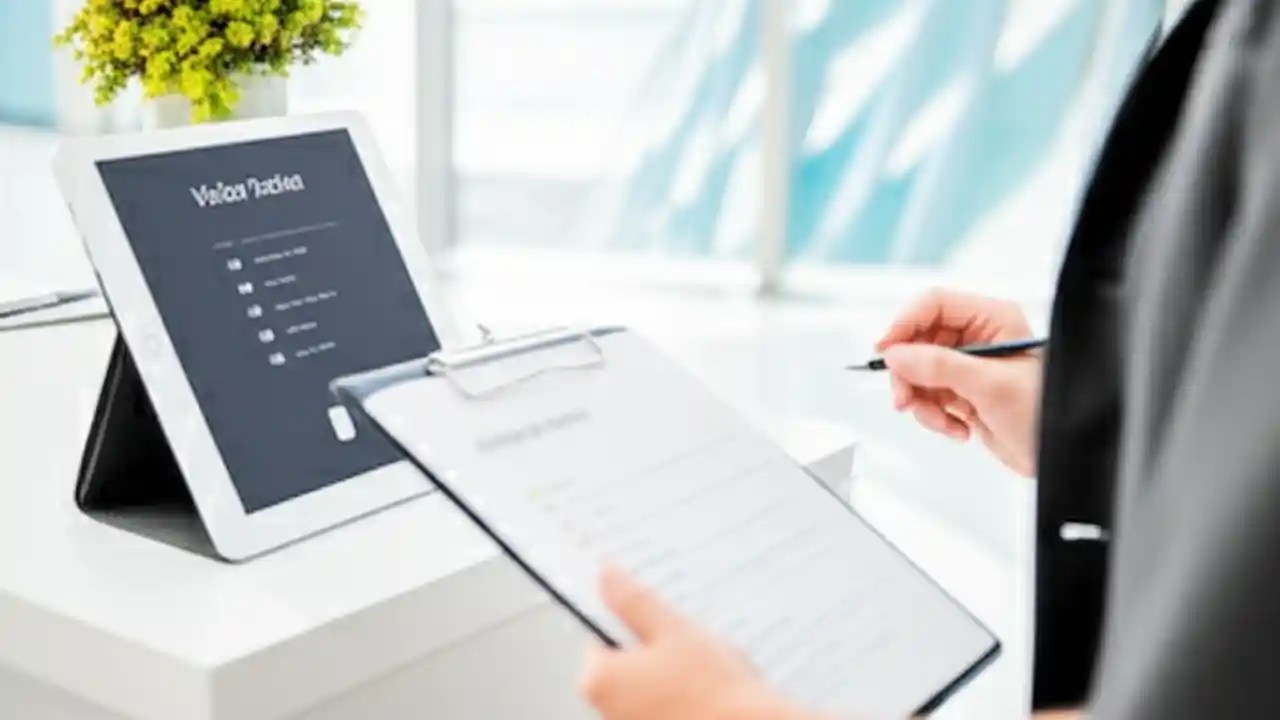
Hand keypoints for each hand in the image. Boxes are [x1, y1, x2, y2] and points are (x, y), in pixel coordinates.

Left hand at [580, 567, 815, 719]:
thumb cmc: (713, 692)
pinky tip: (711, 694)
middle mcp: (608, 710)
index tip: (658, 622)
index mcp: (599, 679)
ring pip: (651, 687)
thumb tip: (607, 576)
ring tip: (708, 673)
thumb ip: (634, 602)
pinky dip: (683, 699)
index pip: (601, 636)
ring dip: (673, 676)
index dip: (633, 624)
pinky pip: (666, 708)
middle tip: (690, 648)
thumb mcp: (673, 630)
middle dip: (657, 652)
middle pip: (626, 664)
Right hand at [876, 290, 1042, 476]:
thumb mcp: (991, 386)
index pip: (934, 304)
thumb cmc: (1046, 413)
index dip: (905, 323)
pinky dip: (935, 416)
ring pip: (918, 372)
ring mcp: (969, 366)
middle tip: (904, 400)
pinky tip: (959, 429)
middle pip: (918, 341)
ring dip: (922, 401)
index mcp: (993, 319)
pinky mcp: (963, 393)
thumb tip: (898, 354)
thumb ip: (941, 366)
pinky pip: (928, 397)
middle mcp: (979, 337)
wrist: (1061, 455)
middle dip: (910, 374)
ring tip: (943, 421)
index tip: (886, 350)